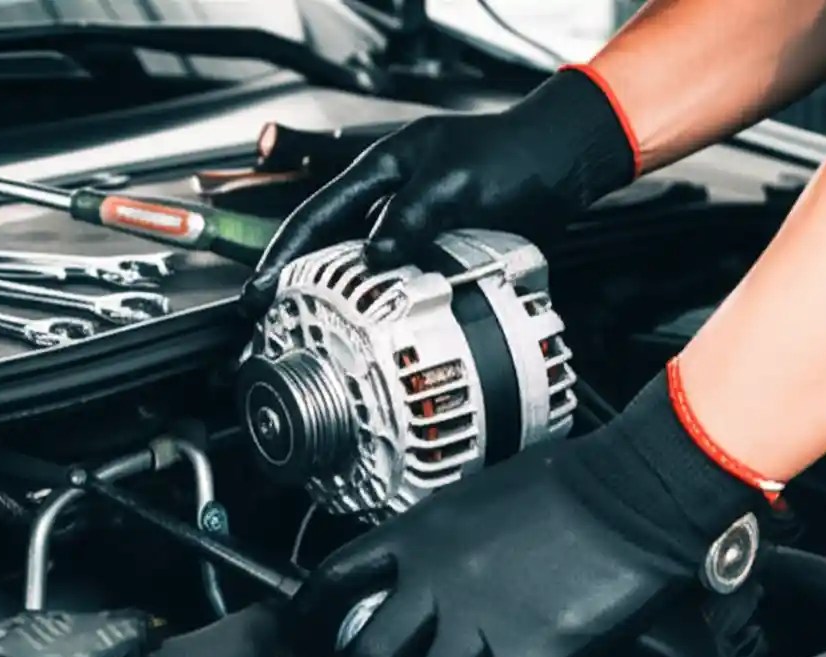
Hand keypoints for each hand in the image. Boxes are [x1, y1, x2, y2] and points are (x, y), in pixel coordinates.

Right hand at [241, 67, 636, 316]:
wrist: (565, 163)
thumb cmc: (514, 155)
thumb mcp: (454, 182)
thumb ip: (411, 217)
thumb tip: (374, 259)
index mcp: (383, 170)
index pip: (317, 213)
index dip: (285, 254)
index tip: (260, 291)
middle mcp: (393, 198)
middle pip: (334, 245)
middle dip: (305, 283)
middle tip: (282, 322)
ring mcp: (417, 224)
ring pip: (369, 268)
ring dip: (350, 298)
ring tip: (326, 332)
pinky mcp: (442, 248)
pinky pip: (405, 279)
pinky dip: (392, 302)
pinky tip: (387, 327)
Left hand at [288, 373, 759, 656]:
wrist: (634, 491)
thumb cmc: (565, 487)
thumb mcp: (472, 500)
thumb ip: (431, 546)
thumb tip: (408, 585)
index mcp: (417, 535)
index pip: (332, 586)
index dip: (308, 630)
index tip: (307, 653)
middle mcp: (438, 582)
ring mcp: (483, 624)